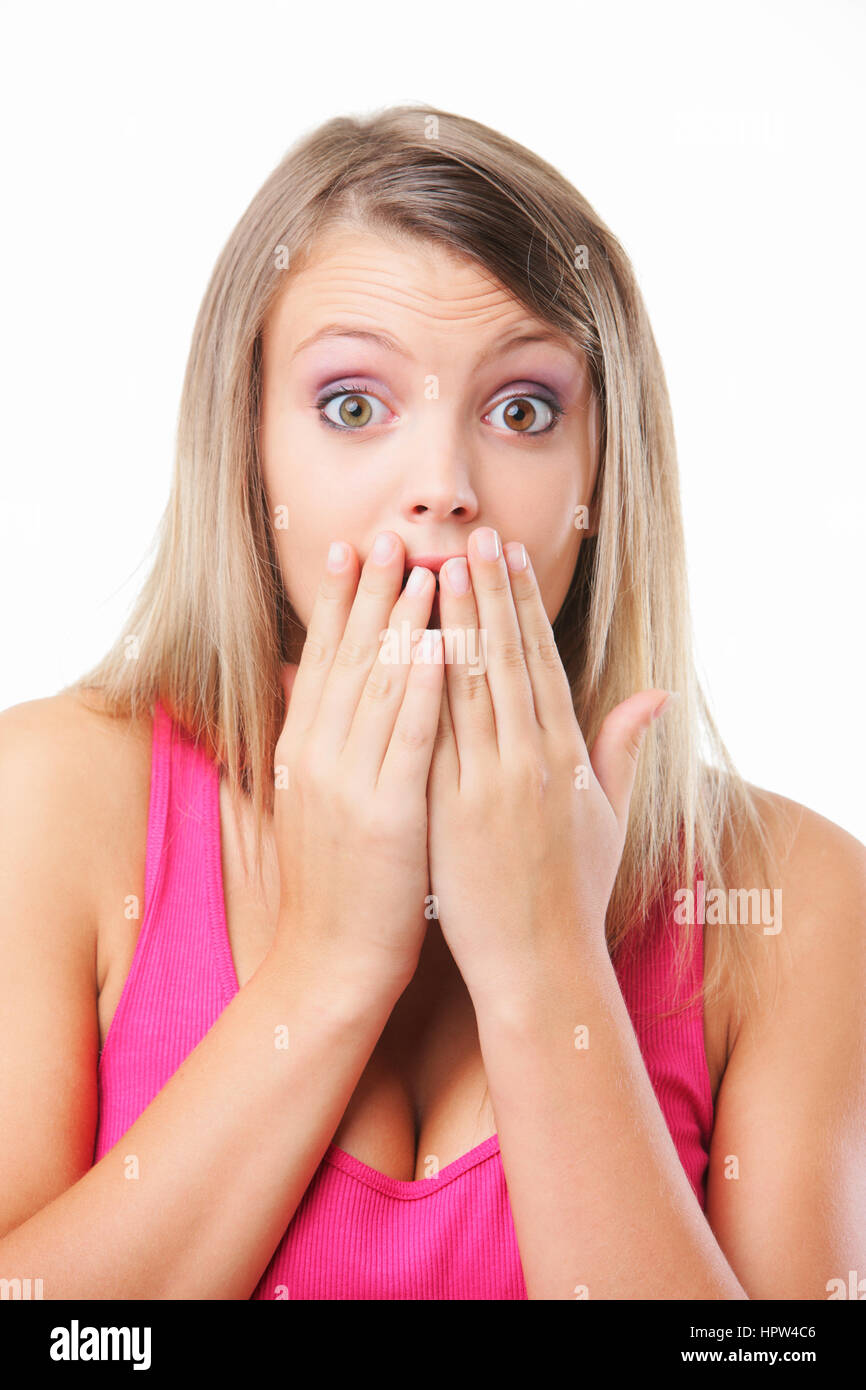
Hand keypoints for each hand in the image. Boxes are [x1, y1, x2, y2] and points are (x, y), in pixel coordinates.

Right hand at [271, 533, 443, 1004]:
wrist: (331, 959)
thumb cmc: (336, 879)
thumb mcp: (312, 801)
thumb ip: (318, 740)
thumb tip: (310, 687)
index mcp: (304, 750)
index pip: (324, 660)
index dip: (339, 602)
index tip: (351, 549)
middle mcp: (319, 757)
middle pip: (349, 659)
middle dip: (370, 593)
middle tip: (387, 535)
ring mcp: (349, 784)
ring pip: (380, 688)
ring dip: (405, 624)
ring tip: (427, 569)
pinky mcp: (386, 815)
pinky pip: (409, 740)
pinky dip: (425, 689)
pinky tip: (443, 645)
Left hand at [425, 525, 673, 1006]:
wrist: (538, 965)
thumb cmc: (573, 892)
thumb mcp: (610, 817)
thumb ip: (623, 750)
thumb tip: (656, 695)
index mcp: (566, 756)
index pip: (539, 661)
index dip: (521, 605)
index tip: (507, 557)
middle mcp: (528, 761)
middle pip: (501, 661)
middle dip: (483, 594)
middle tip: (468, 537)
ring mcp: (484, 785)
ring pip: (463, 688)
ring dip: (447, 623)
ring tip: (431, 567)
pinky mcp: (444, 812)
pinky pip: (426, 736)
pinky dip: (414, 687)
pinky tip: (399, 644)